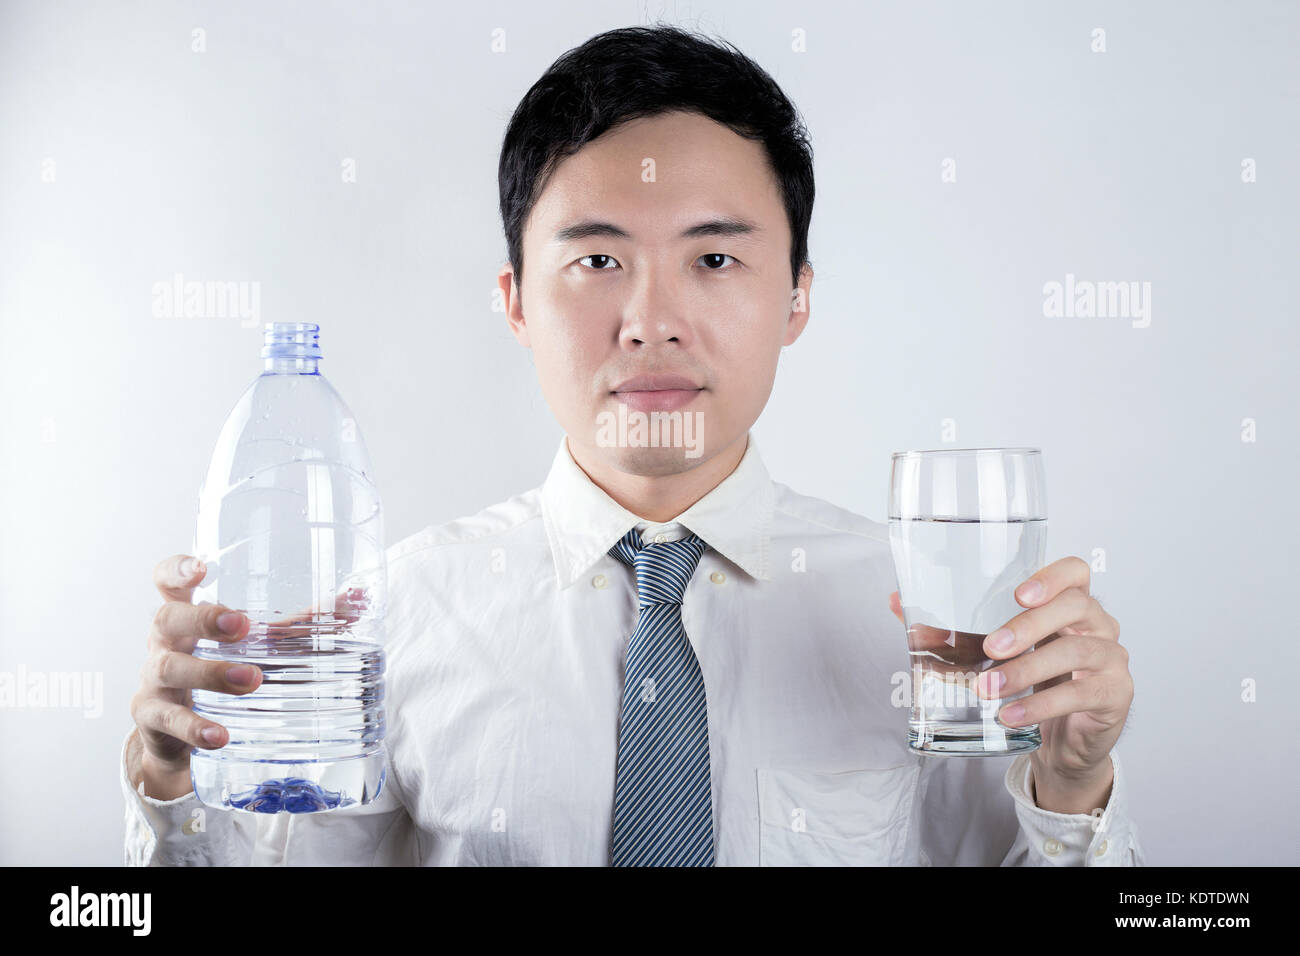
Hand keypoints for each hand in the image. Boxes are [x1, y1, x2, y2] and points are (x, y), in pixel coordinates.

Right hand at [130, 554, 371, 798]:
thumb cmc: (221, 669)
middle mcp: (165, 642)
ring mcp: (154, 681)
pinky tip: (220, 734)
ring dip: (210, 673)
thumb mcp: (257, 645)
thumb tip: (359, 598)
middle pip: (167, 618)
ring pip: (170, 669)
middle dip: (203, 619)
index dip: (177, 570)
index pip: (168, 582)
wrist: (179, 735)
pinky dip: (195, 727)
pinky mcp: (153, 720)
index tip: (200, 567)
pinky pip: (168, 721)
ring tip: (250, 680)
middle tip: (242, 625)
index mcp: (187, 615)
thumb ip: (303, 623)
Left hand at [889, 556, 1132, 811]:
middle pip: (1076, 606)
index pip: (1075, 571)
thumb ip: (950, 625)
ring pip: (1077, 652)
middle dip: (1029, 625)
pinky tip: (1010, 715)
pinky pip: (1082, 694)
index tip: (1018, 593)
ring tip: (988, 689)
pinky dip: (1040, 705)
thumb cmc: (1031, 681)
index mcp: (1069, 603)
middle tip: (989, 648)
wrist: (1064, 740)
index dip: (1052, 576)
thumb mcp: (995, 651)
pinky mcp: (1115, 695)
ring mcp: (1112, 658)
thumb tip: (897, 601)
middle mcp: (1097, 624)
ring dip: (1027, 670)